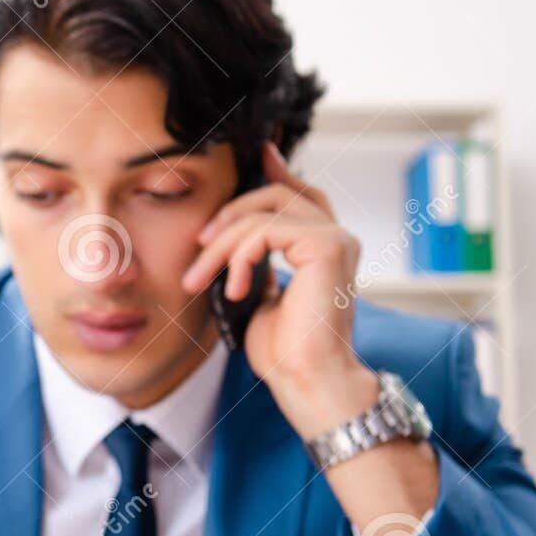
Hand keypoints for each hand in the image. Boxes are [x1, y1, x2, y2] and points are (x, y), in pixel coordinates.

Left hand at [182, 141, 376, 434]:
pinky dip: (240, 256)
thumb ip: (258, 265)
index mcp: (324, 248)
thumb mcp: (262, 299)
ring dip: (222, 244)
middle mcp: (336, 238)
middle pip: (276, 196)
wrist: (308, 380)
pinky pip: (266, 230)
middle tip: (199, 246)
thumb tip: (238, 247)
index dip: (279, 171)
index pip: (301, 195)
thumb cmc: (286, 352)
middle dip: (229, 214)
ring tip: (201, 278)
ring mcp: (334, 240)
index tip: (257, 154)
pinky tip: (234, 288)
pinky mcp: (326, 247)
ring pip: (264, 212)